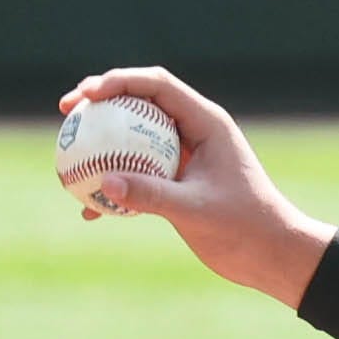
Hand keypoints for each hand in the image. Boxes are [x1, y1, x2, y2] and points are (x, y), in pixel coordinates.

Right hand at [57, 68, 334, 307]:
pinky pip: (138, 177)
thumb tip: (105, 181)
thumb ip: (153, 194)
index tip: (86, 94)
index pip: (156, 85)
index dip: (118, 81)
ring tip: (66, 155)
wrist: (272, 257)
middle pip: (138, 105)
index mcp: (206, 122)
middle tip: (66, 112)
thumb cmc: (247, 227)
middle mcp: (194, 133)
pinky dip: (115, 187)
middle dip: (100, 105)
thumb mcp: (198, 210)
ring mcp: (184, 158)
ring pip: (134, 141)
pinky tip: (88, 209)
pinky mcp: (178, 185)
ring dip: (102, 147)